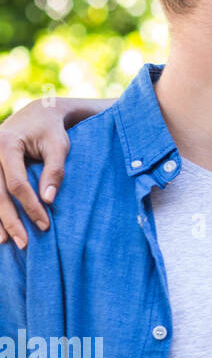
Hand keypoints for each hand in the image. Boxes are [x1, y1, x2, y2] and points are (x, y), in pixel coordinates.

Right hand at [0, 100, 71, 247]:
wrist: (36, 113)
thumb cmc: (51, 130)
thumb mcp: (59, 146)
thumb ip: (55, 171)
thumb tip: (49, 200)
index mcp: (6, 145)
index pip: (17, 184)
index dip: (30, 206)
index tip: (44, 224)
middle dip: (10, 220)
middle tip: (23, 243)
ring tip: (4, 242)